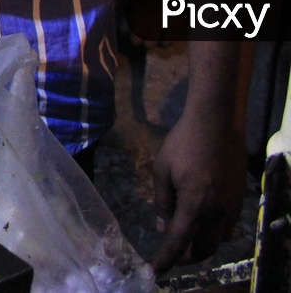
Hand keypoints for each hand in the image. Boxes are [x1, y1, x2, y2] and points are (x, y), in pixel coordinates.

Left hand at [151, 107, 243, 271]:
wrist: (216, 123)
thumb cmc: (183, 143)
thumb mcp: (162, 171)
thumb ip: (162, 203)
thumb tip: (162, 228)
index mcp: (195, 205)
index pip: (179, 242)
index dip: (167, 260)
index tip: (156, 272)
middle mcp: (218, 211)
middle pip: (205, 248)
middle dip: (187, 256)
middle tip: (171, 253)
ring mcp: (232, 206)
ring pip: (219, 239)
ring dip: (202, 244)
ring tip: (184, 236)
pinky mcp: (240, 198)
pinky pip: (228, 225)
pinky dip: (214, 231)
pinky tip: (201, 221)